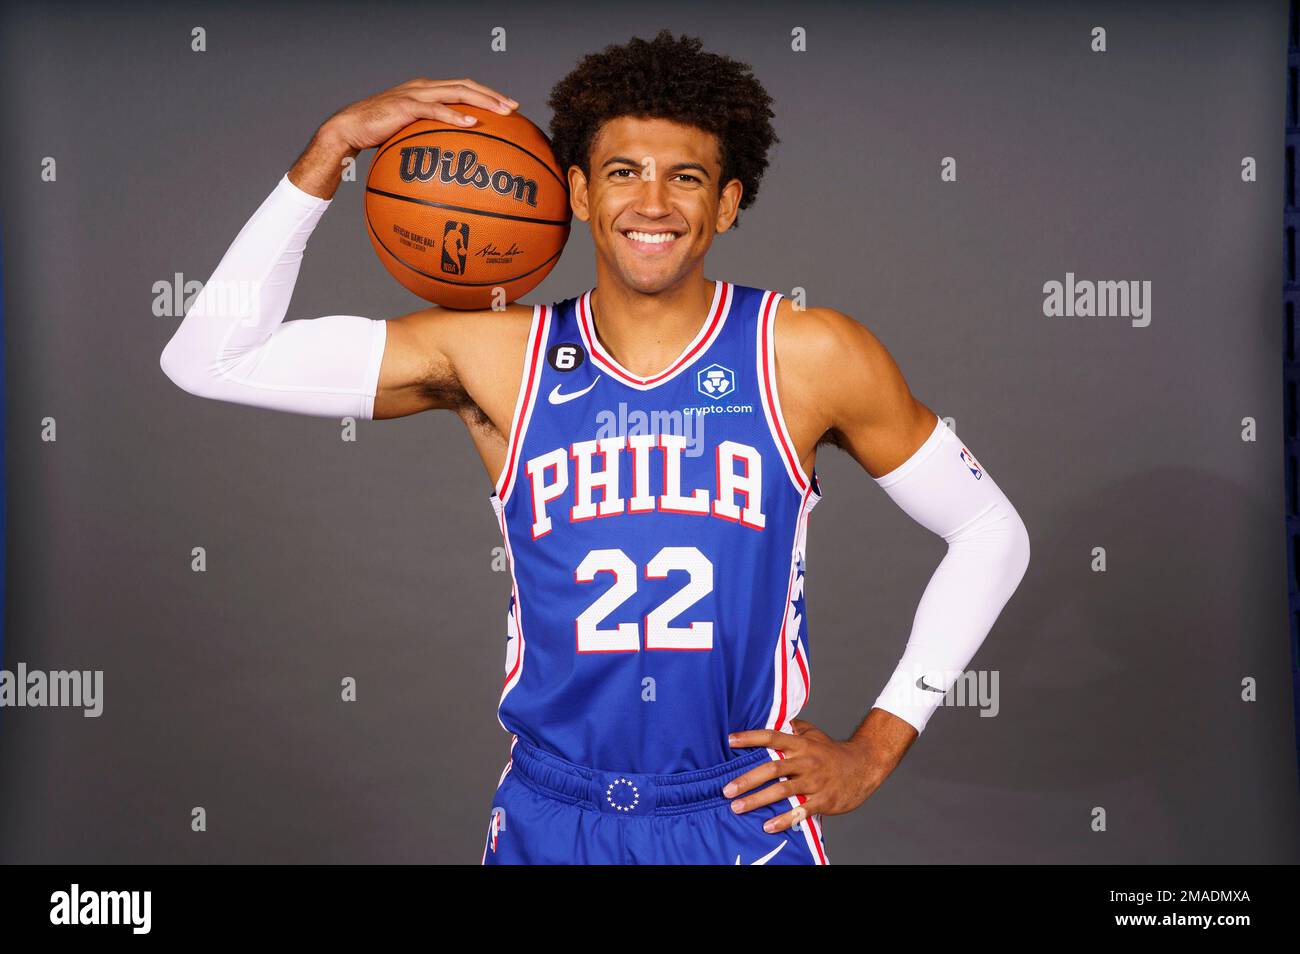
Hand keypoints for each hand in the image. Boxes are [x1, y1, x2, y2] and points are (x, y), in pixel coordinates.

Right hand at [290, 78, 518, 198]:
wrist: (349, 129)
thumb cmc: (378, 137)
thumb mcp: (408, 136)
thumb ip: (428, 139)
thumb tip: (450, 163)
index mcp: (427, 91)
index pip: (463, 88)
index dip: (487, 94)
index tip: (509, 107)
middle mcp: (424, 87)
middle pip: (466, 85)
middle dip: (493, 95)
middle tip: (515, 108)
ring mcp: (415, 94)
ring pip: (456, 92)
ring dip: (482, 101)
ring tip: (503, 112)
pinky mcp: (404, 106)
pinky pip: (435, 109)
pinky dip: (455, 116)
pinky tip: (472, 124)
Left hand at [723, 718, 886, 833]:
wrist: (864, 766)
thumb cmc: (832, 752)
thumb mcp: (813, 734)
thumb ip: (792, 728)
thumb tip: (770, 718)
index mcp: (801, 744)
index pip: (772, 737)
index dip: (750, 738)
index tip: (729, 740)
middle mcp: (806, 761)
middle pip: (772, 768)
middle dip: (747, 779)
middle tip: (726, 789)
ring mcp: (814, 781)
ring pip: (782, 791)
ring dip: (758, 800)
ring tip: (737, 808)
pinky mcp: (823, 800)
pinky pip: (800, 811)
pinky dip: (784, 820)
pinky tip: (768, 826)